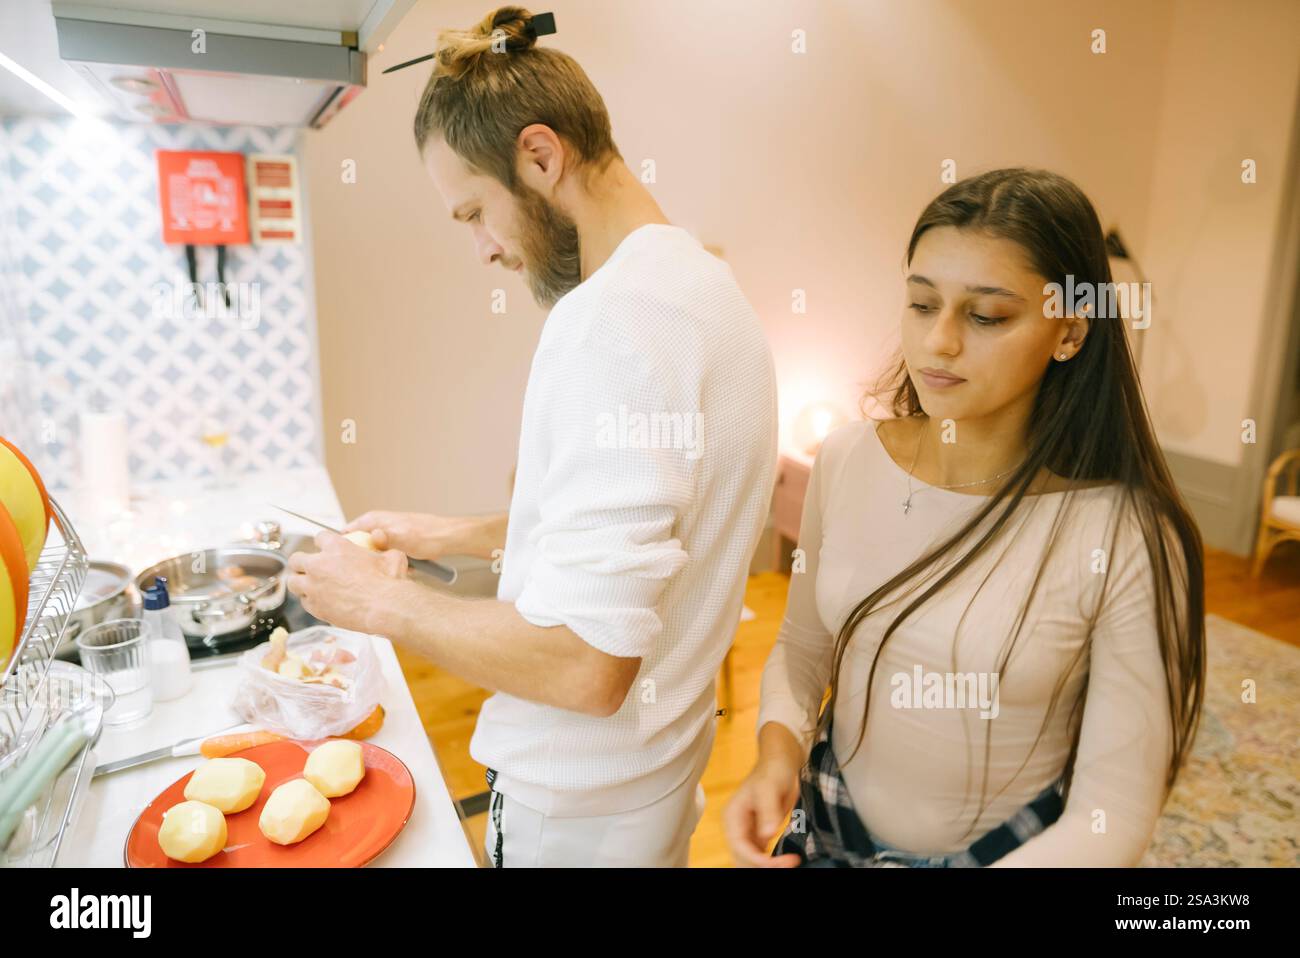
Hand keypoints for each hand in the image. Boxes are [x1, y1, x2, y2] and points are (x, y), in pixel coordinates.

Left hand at [286, 530, 408, 633]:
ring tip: (309, 585)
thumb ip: (384, 550)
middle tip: (310, 567)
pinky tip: (320, 601)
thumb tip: (386, 549)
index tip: (326, 548)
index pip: (320, 537)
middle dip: (302, 562)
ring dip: (300, 582)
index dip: (324, 542)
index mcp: (336, 547)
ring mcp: (314, 587)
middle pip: (296, 559)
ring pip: (293, 581)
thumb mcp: (392, 557)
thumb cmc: (389, 582)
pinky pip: (304, 602)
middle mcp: (319, 565)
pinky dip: (310, 600)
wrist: (385, 608)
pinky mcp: (315, 607)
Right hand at [343, 511, 473, 561]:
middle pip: (357, 547)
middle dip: (362, 561)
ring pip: (372, 555)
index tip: (343, 565)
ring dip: (379, 565)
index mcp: (372, 520)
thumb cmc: (428, 536)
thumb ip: (386, 538)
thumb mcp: (403, 538)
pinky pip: (385, 558)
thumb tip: (373, 536)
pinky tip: (401, 570)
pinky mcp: (395, 546)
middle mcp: (376, 527)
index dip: (342, 549)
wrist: (448, 538)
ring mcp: (386, 536)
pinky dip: (391, 566)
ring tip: (389, 571)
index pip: (345, 533)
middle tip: (369, 572)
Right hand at [723, 758, 802, 867]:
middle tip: (789, 862)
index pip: (739, 845)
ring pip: (752, 859)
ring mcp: (748, 832)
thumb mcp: (769, 788)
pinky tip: (788, 859)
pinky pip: (763, 855)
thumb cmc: (772, 771)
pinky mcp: (760, 834)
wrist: (781, 764)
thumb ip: (768, 811)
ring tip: (790, 861)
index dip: (755, 859)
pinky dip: (773, 861)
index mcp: (732, 816)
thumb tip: (768, 834)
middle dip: (762, 865)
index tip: (776, 862)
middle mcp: (737, 827)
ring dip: (769, 865)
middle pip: (743, 857)